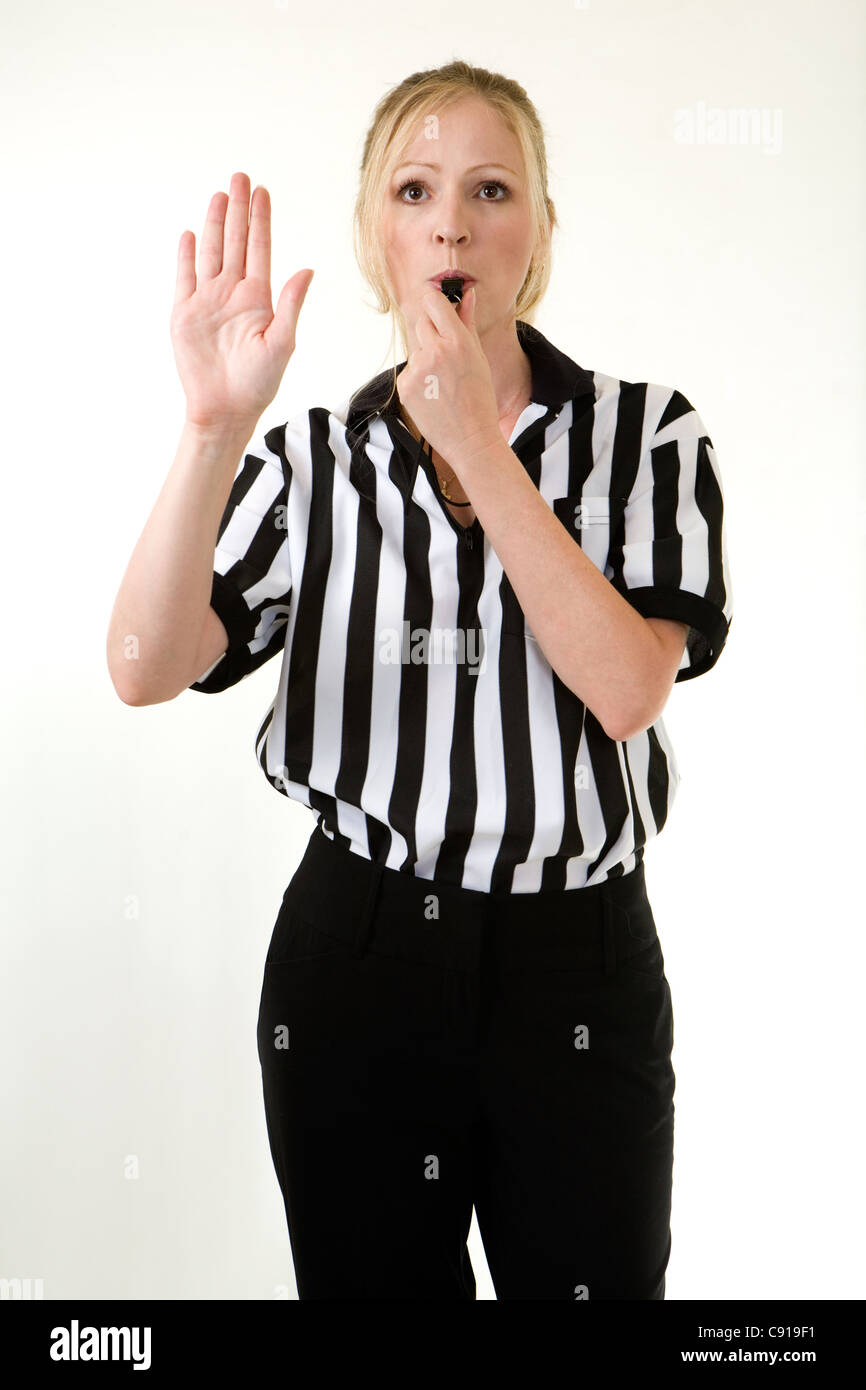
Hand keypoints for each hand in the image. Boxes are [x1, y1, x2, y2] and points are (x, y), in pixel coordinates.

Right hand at [170, 171, 313, 430]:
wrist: (225, 409)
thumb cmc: (258, 384)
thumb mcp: (282, 343)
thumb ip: (291, 304)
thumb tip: (307, 270)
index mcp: (258, 299)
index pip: (260, 250)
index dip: (260, 221)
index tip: (263, 192)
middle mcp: (233, 294)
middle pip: (235, 242)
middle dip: (238, 210)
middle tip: (241, 177)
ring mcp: (208, 301)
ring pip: (211, 253)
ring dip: (215, 224)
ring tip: (220, 195)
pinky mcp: (185, 313)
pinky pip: (185, 277)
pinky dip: (187, 255)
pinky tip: (191, 234)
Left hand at [395, 286, 501, 473]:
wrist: (471, 440)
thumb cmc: (480, 398)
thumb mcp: (478, 357)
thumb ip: (468, 322)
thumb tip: (468, 294)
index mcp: (458, 340)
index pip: (433, 301)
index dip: (435, 302)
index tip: (438, 307)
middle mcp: (435, 351)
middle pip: (421, 321)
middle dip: (431, 330)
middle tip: (446, 355)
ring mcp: (417, 369)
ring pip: (416, 349)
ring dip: (425, 358)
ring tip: (443, 383)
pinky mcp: (405, 386)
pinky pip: (409, 371)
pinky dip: (418, 379)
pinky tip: (433, 394)